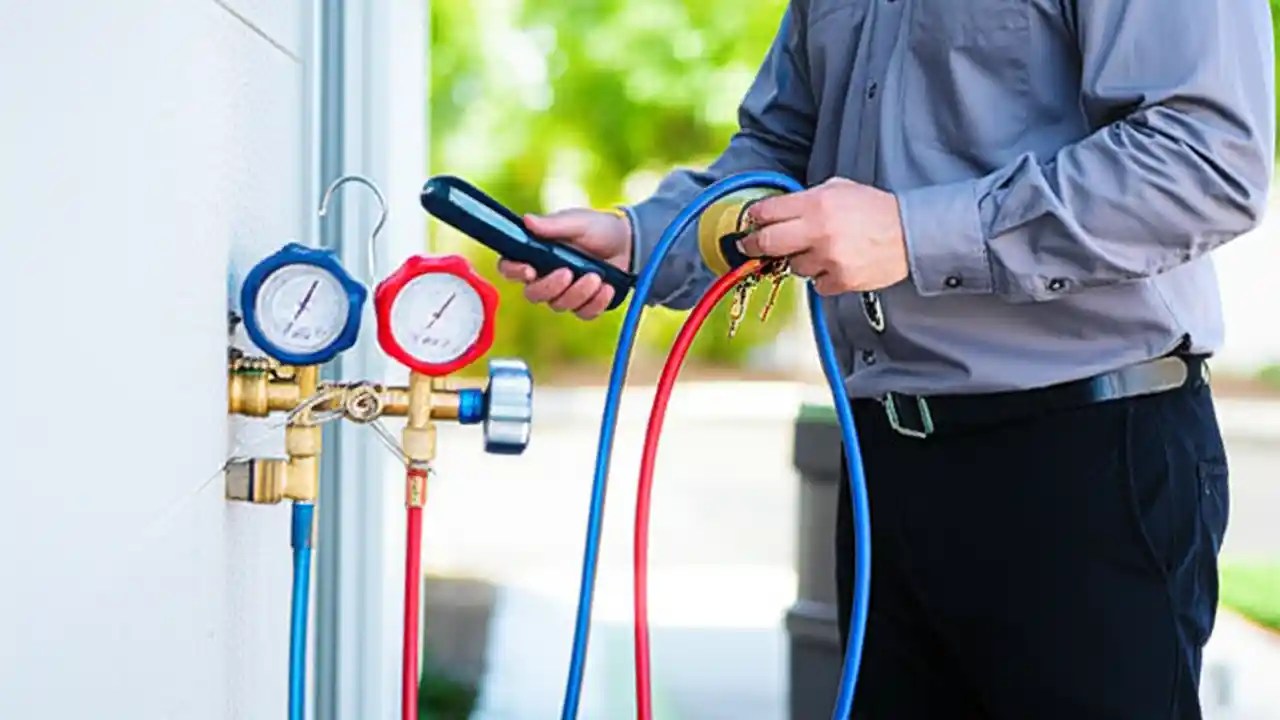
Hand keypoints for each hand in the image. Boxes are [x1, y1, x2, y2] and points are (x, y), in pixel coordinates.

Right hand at [497, 209, 631, 319]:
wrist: (628, 243)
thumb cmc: (596, 228)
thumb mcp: (577, 222)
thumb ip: (554, 224)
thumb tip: (527, 221)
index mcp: (536, 254)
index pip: (510, 268)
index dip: (513, 272)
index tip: (529, 270)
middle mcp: (545, 276)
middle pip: (533, 294)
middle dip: (550, 287)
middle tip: (568, 273)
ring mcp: (564, 293)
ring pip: (559, 305)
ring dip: (579, 293)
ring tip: (596, 276)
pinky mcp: (584, 305)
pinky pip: (583, 313)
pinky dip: (596, 303)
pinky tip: (607, 288)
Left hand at [740, 178, 907, 295]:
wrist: (909, 234)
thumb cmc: (874, 210)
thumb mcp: (838, 188)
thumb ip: (806, 198)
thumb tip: (777, 210)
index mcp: (816, 204)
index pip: (767, 212)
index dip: (754, 218)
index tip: (750, 222)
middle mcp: (818, 232)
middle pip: (766, 243)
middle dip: (752, 245)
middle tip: (749, 246)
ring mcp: (828, 259)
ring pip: (792, 266)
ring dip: (799, 260)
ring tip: (819, 251)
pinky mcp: (839, 281)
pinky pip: (815, 284)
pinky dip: (821, 277)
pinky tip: (835, 264)